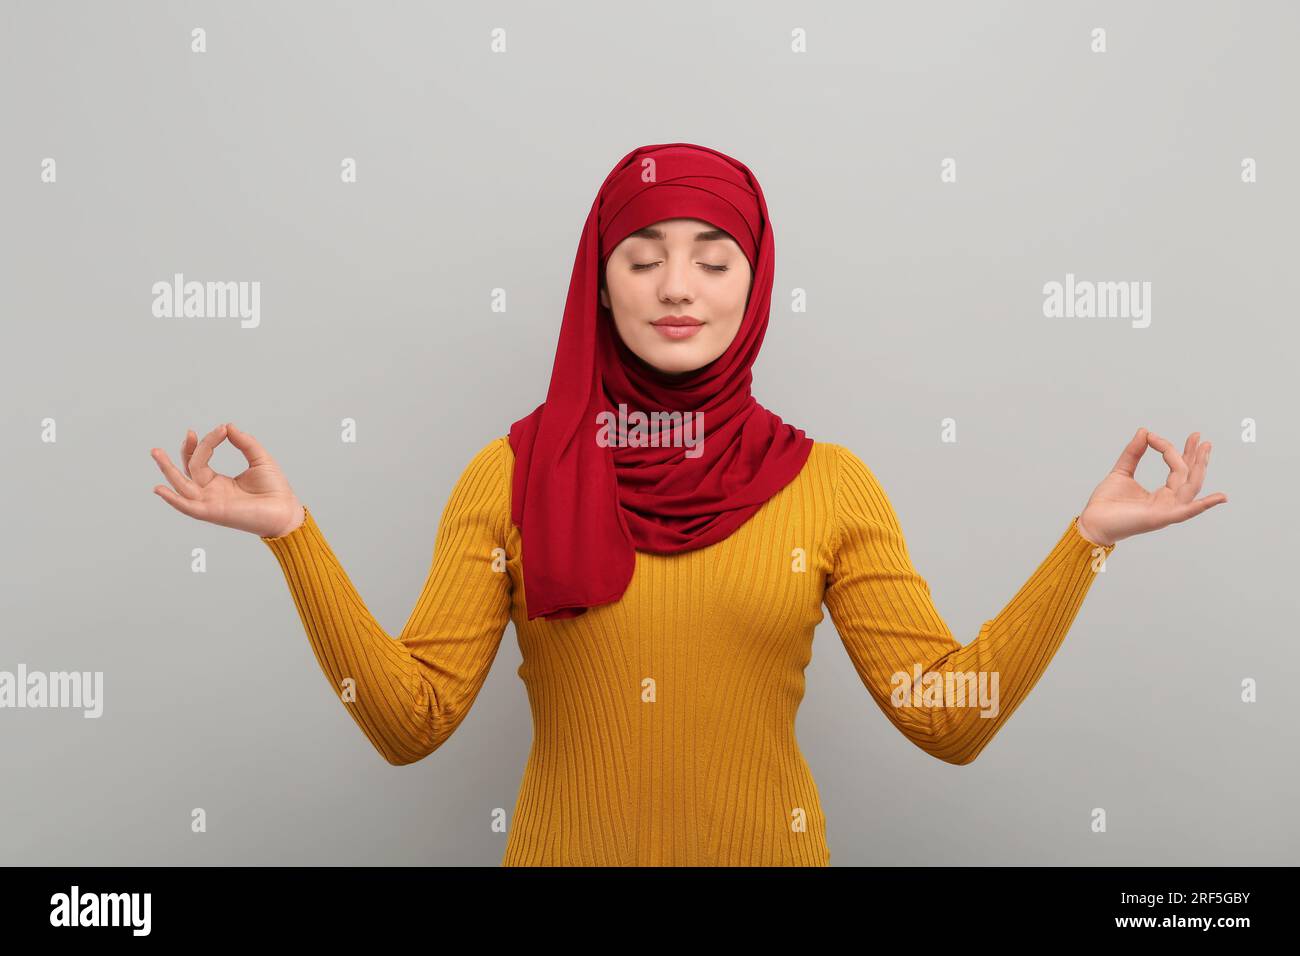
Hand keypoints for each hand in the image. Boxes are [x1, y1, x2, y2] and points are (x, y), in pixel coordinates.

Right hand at [150, 423, 304, 537]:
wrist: (286, 510)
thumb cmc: (275, 490)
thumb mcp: (260, 459)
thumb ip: (245, 443)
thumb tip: (229, 426)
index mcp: (218, 482)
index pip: (201, 460)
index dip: (205, 443)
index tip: (221, 429)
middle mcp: (210, 492)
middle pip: (189, 470)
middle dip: (184, 452)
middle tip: (187, 433)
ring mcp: (209, 503)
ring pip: (182, 485)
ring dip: (168, 469)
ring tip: (156, 452)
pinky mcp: (213, 513)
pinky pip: (188, 507)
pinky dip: (173, 500)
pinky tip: (160, 488)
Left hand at [1076, 427, 1227, 546]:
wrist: (1092, 521)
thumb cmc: (1106, 503)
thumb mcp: (1122, 471)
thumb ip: (1133, 453)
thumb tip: (1144, 431)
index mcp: (1162, 494)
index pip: (1177, 468)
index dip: (1169, 449)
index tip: (1152, 436)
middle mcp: (1168, 502)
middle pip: (1189, 477)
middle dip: (1196, 456)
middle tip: (1198, 437)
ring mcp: (1166, 510)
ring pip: (1190, 487)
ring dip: (1199, 467)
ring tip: (1204, 448)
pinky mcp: (1160, 518)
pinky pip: (1186, 512)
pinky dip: (1203, 505)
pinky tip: (1220, 497)